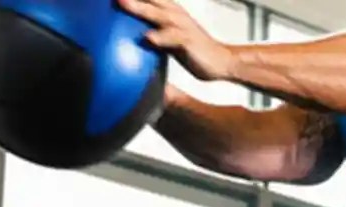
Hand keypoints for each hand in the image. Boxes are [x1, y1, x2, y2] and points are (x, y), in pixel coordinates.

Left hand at [119, 0, 236, 81]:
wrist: (222, 61)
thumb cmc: (193, 49)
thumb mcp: (168, 35)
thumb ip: (151, 29)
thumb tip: (128, 32)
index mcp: (168, 10)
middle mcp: (174, 14)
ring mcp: (182, 26)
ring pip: (159, 14)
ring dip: (141, 7)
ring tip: (123, 3)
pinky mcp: (189, 42)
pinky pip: (173, 38)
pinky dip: (161, 37)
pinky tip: (148, 37)